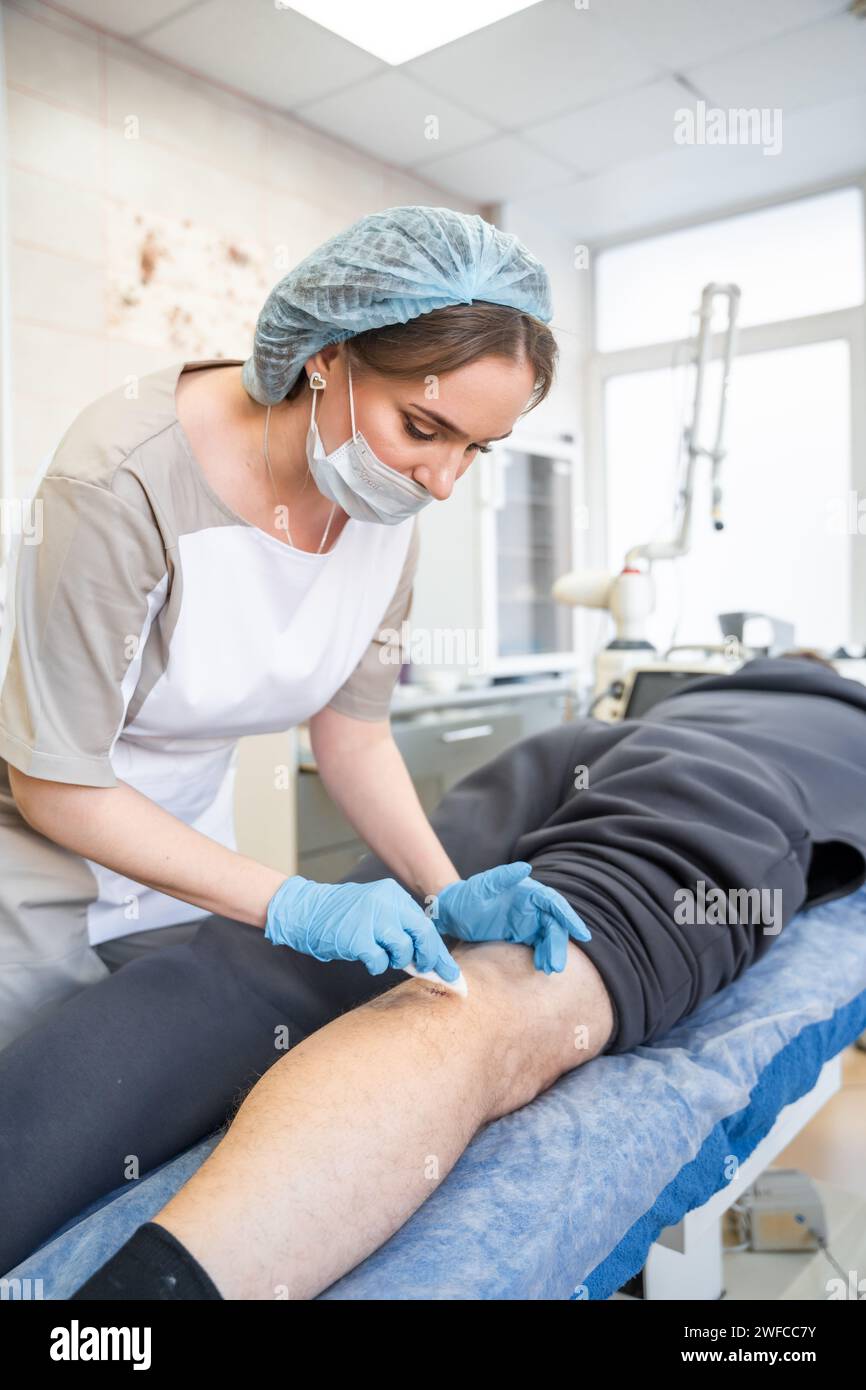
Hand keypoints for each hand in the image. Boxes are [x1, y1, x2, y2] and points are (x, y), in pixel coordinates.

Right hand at [265, 875, 461, 983]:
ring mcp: (372, 919)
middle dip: (430, 959)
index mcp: (393, 895)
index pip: (425, 925)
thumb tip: (426, 958)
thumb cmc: (342, 917)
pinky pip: (379, 961)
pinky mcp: (358, 937)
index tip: (452, 973)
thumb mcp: (374, 910)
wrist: (305, 911)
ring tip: (382, 956)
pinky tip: (367, 959)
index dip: (439, 952)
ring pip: (402, 950)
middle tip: (428, 971)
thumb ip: (398, 926)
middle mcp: (386, 903)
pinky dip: (376, 966)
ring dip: (396, 961)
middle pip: (423, 935)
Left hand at [432, 861, 591, 973]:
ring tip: (549, 968)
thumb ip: (503, 876)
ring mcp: (527, 921)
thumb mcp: (482, 885)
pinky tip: (541, 966)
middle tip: (556, 965)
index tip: (581, 933)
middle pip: (553, 924)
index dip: (569, 917)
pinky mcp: (520, 934)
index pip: (553, 903)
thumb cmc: (466, 896)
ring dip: (552, 952)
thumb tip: (525, 868)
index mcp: (527, 891)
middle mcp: (531, 906)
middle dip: (558, 944)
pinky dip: (542, 955)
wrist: (451, 913)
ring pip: (548, 937)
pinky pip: (537, 945)